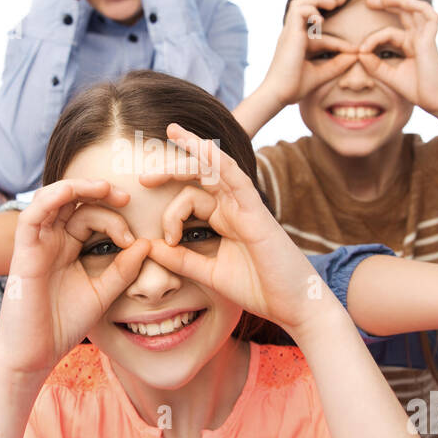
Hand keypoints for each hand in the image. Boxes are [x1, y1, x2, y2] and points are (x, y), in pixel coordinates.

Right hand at [0, 179, 150, 376]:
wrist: (35, 355)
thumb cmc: (62, 326)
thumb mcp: (102, 294)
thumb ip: (122, 270)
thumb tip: (146, 244)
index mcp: (67, 248)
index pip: (90, 216)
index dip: (114, 218)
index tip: (135, 241)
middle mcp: (51, 241)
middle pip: (72, 201)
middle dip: (99, 192)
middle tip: (125, 197)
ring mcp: (36, 245)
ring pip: (51, 199)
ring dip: (77, 186)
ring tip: (104, 188)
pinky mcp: (23, 253)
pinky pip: (31, 216)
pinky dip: (50, 198)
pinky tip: (72, 191)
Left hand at [139, 123, 324, 335]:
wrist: (293, 305)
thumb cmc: (258, 289)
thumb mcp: (209, 273)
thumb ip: (181, 260)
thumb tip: (149, 246)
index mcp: (224, 219)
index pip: (190, 198)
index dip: (169, 214)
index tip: (165, 241)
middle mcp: (234, 206)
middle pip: (199, 175)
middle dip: (171, 169)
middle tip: (144, 178)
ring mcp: (245, 205)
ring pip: (215, 167)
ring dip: (193, 147)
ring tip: (172, 133)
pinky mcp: (255, 209)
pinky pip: (234, 176)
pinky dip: (217, 158)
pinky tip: (200, 144)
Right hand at [258, 0, 360, 105]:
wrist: (279, 94)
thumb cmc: (295, 87)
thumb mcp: (322, 74)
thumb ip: (338, 65)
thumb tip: (356, 56)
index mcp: (298, 43)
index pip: (321, 34)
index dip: (339, 41)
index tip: (355, 49)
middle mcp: (292, 34)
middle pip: (305, 5)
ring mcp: (289, 32)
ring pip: (300, 3)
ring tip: (334, 2)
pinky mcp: (289, 33)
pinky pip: (299, 10)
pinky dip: (312, 10)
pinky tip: (322, 21)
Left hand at [356, 0, 437, 115]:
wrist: (434, 101)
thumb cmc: (416, 90)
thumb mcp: (389, 75)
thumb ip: (374, 64)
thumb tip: (359, 52)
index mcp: (411, 45)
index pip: (389, 32)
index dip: (372, 38)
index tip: (360, 50)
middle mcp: (419, 38)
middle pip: (405, 12)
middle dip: (387, 3)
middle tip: (368, 1)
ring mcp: (426, 36)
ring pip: (415, 8)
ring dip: (399, 0)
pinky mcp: (431, 38)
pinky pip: (428, 14)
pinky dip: (415, 5)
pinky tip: (400, 2)